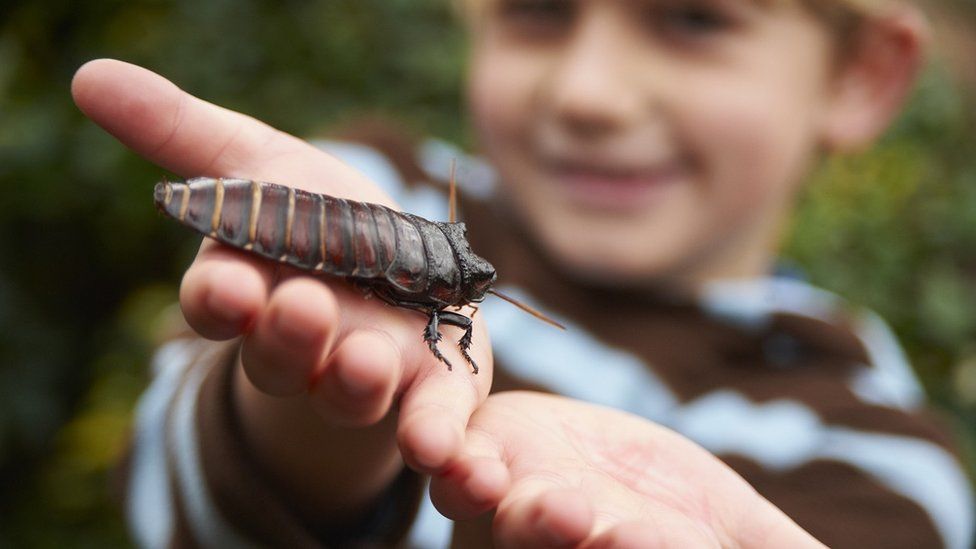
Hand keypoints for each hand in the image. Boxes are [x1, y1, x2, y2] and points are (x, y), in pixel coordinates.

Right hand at [71, 59, 491, 476]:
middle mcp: (300, 347)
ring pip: (349, 392)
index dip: (219, 298)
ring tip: (367, 358)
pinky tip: (439, 448)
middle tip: (302, 307)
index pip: (219, 304)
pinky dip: (432, 438)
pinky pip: (427, 425)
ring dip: (353, 381)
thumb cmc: (320, 218)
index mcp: (253, 293)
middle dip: (287, 336)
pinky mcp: (428, 393)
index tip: (228, 283)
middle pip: (279, 355)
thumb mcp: (259, 164)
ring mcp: (364, 375)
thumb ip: (183, 131)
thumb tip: (86, 76)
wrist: (400, 271)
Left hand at [430, 392, 824, 547]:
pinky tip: (467, 463)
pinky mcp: (475, 459)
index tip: (661, 538)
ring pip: (513, 523)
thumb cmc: (668, 502)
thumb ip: (774, 548)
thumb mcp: (734, 526)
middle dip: (596, 543)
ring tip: (564, 505)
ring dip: (535, 517)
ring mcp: (511, 512)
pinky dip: (455, 466)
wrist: (588, 451)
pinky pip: (453, 469)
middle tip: (612, 528)